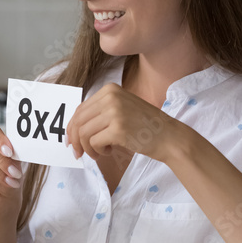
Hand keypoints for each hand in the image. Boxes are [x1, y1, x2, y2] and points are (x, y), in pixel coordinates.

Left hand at [66, 83, 180, 163]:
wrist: (169, 136)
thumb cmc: (145, 126)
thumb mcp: (121, 109)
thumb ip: (99, 113)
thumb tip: (73, 129)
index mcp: (109, 89)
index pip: (80, 109)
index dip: (72, 127)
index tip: (72, 142)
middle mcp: (110, 97)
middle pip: (78, 121)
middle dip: (75, 140)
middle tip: (79, 153)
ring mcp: (114, 111)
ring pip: (83, 133)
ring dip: (87, 148)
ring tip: (99, 153)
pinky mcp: (118, 128)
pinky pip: (94, 142)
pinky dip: (97, 151)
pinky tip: (109, 151)